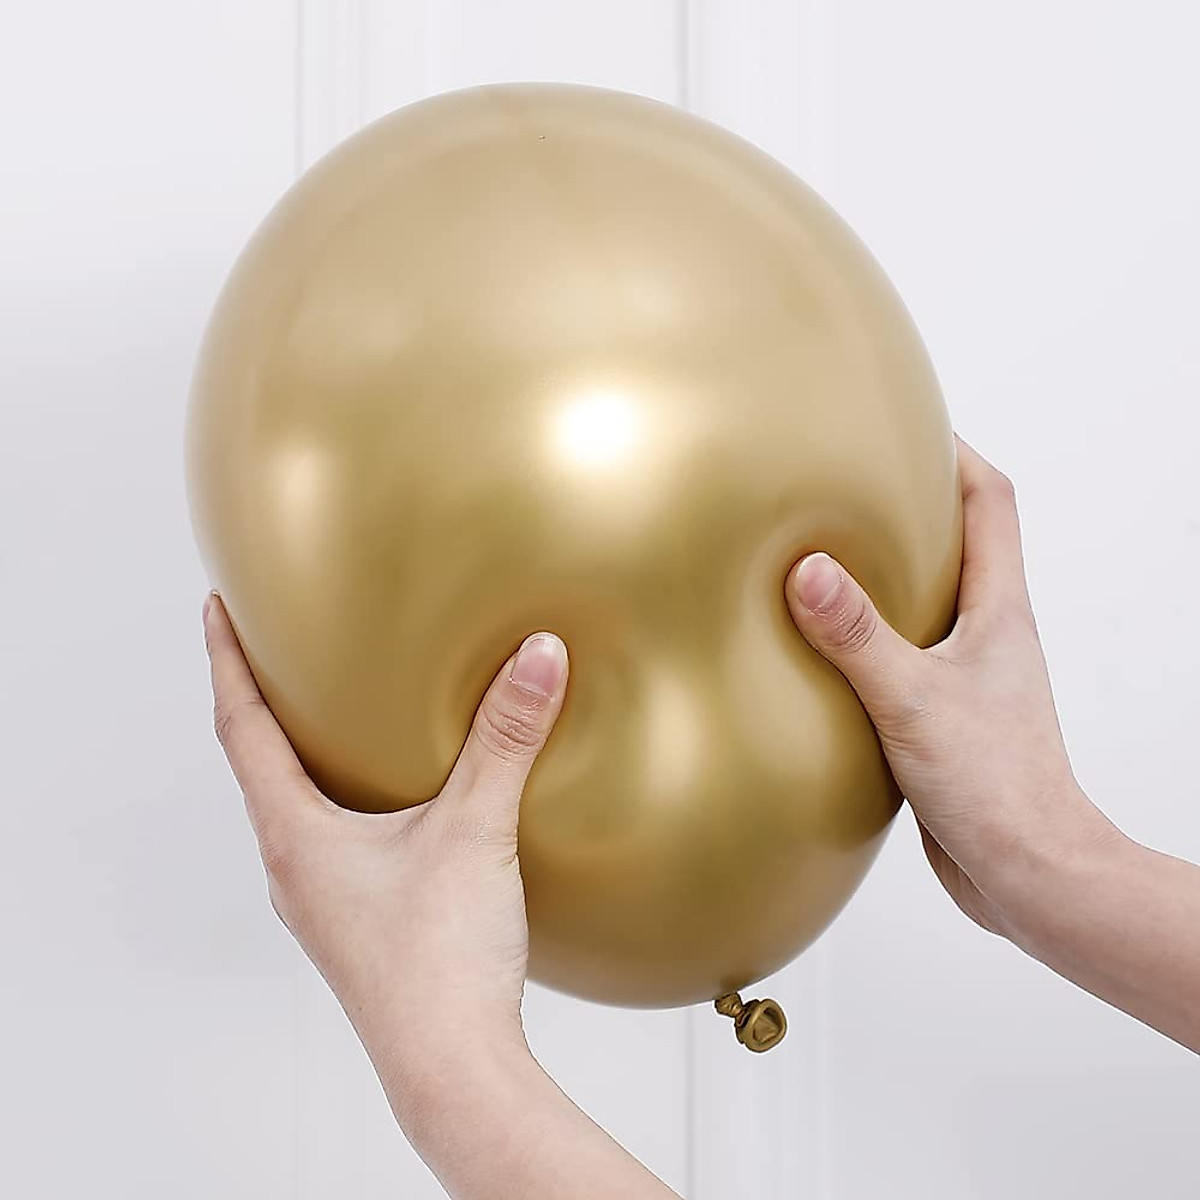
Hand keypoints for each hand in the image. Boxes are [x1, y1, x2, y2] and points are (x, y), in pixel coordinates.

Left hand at [202, 592, 567, 1072]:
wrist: (451, 1067)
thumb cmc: (441, 960)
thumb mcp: (475, 830)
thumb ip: (506, 739)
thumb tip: (540, 656)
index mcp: (295, 836)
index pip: (242, 728)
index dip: (225, 662)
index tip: (215, 610)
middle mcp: (293, 868)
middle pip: (259, 767)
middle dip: (261, 704)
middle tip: (274, 651)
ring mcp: (321, 902)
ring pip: (295, 809)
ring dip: (302, 757)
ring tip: (328, 716)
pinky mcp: (356, 924)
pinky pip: (332, 843)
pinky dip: (342, 801)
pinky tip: (391, 803)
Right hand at [785, 440, 1113, 937]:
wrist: (1027, 871)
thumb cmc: (997, 786)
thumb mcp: (913, 700)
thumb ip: (857, 635)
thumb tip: (807, 568)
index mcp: (999, 612)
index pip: (991, 503)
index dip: (955, 453)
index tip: (907, 424)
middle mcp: (987, 635)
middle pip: (958, 544)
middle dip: (907, 508)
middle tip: (845, 487)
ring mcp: (966, 678)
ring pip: (925, 605)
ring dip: (881, 578)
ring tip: (818, 560)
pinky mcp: (941, 719)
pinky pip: (900, 659)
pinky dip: (863, 642)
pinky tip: (815, 654)